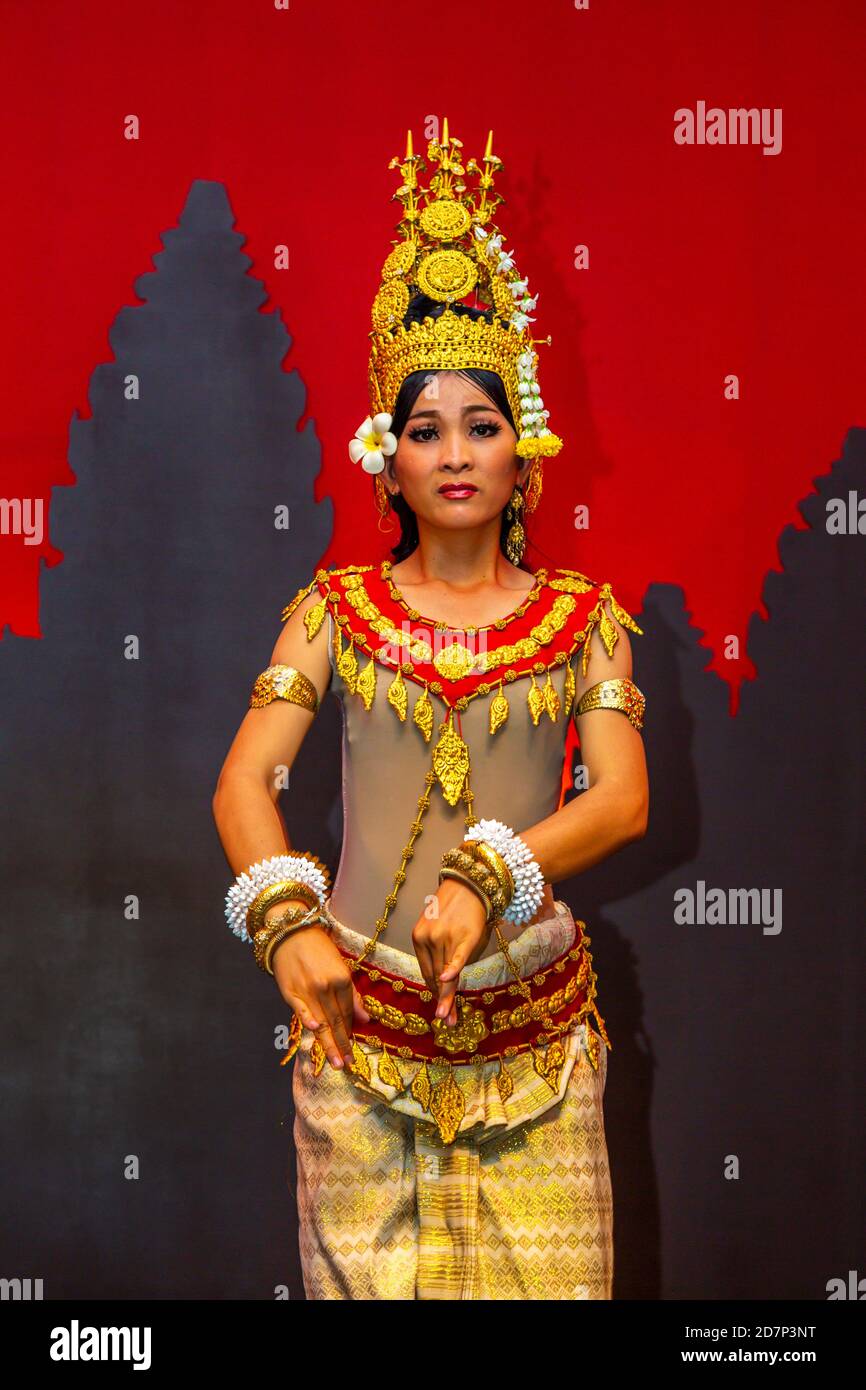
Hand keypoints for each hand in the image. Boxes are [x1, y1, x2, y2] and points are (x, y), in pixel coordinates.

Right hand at [269, 909, 370, 1070]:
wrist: (291, 932)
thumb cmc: (318, 949)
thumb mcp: (341, 967)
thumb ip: (353, 995)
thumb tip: (366, 1019)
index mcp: (342, 979)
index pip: (348, 1012)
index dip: (350, 1031)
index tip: (352, 1048)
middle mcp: (326, 986)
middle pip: (336, 1021)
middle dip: (342, 1044)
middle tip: (348, 1064)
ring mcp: (308, 989)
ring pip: (321, 1021)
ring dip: (329, 1043)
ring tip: (336, 1062)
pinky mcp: (290, 991)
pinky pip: (300, 1009)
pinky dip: (307, 1020)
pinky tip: (314, 1031)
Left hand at [411, 879, 491, 1027]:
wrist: (470, 885)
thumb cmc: (455, 910)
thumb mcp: (437, 929)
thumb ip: (436, 953)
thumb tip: (439, 981)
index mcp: (418, 938)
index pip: (426, 972)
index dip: (434, 992)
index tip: (439, 1009)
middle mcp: (428, 939)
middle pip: (435, 977)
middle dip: (441, 1001)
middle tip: (444, 1020)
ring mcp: (444, 938)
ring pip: (445, 974)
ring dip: (447, 997)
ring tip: (449, 1017)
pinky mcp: (463, 937)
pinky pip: (456, 957)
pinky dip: (452, 969)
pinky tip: (446, 980)